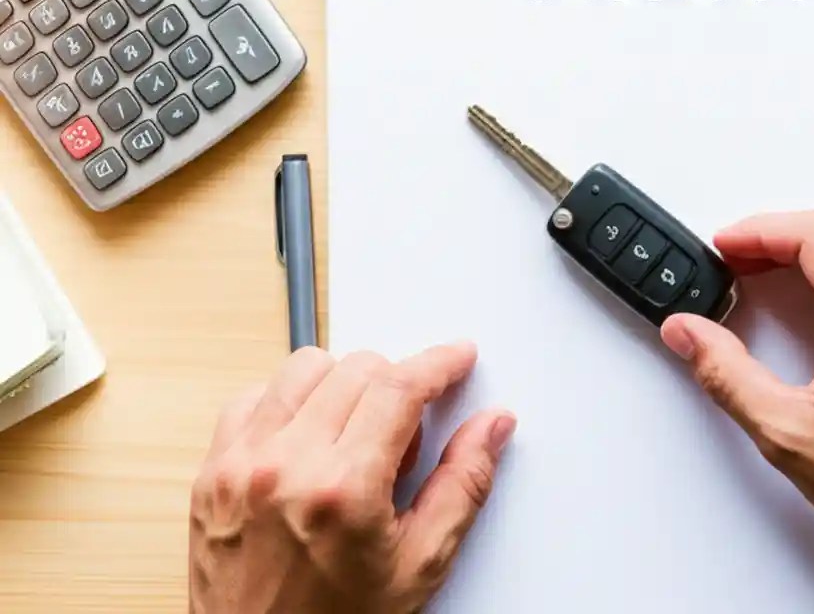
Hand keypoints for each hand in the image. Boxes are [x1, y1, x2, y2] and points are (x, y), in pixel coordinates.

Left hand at [189, 343, 515, 613]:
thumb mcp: (421, 565)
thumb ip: (463, 486)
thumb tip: (491, 427)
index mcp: (343, 490)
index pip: (399, 387)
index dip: (438, 363)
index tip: (456, 358)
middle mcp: (285, 467)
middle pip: (357, 369)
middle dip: (397, 383)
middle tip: (409, 433)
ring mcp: (240, 466)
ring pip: (303, 369)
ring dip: (343, 384)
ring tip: (359, 434)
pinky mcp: (212, 473)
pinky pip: (254, 398)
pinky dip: (288, 402)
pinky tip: (311, 437)